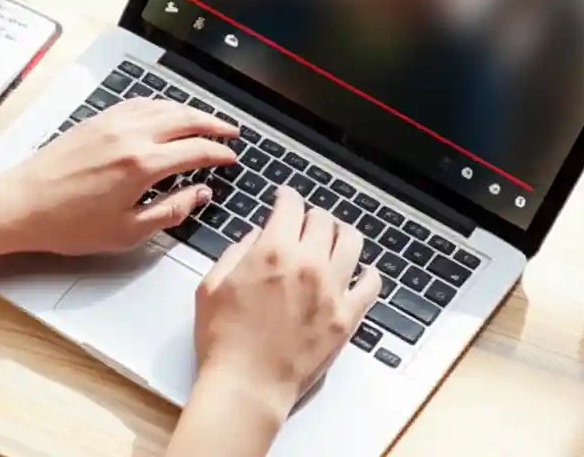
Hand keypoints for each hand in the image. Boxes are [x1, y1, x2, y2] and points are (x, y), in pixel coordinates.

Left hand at [0, 98, 237, 254]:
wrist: (21, 204)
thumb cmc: (68, 223)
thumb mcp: (126, 231)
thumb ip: (170, 211)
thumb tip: (199, 195)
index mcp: (142, 164)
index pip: (196, 150)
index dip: (220, 154)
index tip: (231, 159)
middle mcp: (130, 136)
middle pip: (185, 119)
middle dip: (213, 124)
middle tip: (230, 132)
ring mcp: (112, 123)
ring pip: (163, 106)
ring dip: (190, 111)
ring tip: (206, 120)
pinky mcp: (97, 121)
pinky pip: (138, 104)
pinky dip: (161, 105)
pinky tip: (166, 112)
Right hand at [192, 188, 382, 419]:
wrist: (246, 386)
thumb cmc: (224, 341)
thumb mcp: (211, 286)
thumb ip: (236, 252)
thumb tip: (256, 235)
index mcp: (272, 252)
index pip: (291, 206)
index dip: (287, 196)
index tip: (285, 198)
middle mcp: (307, 264)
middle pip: (323, 220)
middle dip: (311, 215)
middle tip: (305, 222)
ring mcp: (332, 290)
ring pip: (352, 242)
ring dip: (342, 233)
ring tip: (336, 237)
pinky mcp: (346, 317)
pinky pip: (371, 284)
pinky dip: (368, 272)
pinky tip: (361, 271)